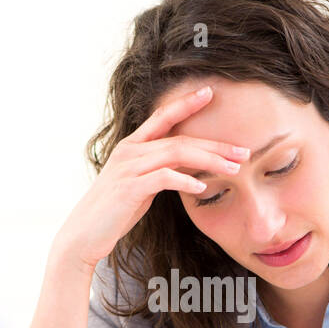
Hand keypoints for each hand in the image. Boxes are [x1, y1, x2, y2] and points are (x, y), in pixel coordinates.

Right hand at [54, 85, 250, 272]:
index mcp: (132, 146)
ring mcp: (128, 168)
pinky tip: (203, 187)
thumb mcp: (140, 185)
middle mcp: (130, 151)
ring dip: (209, 161)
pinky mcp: (129, 188)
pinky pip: (163, 178)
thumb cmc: (113, 212)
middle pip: (180, 139)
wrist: (84, 234)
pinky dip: (185, 181)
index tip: (210, 93)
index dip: (186, 103)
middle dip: (215, 144)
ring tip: (234, 169)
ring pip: (176, 154)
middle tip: (244, 150)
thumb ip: (159, 171)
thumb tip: (186, 170)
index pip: (163, 116)